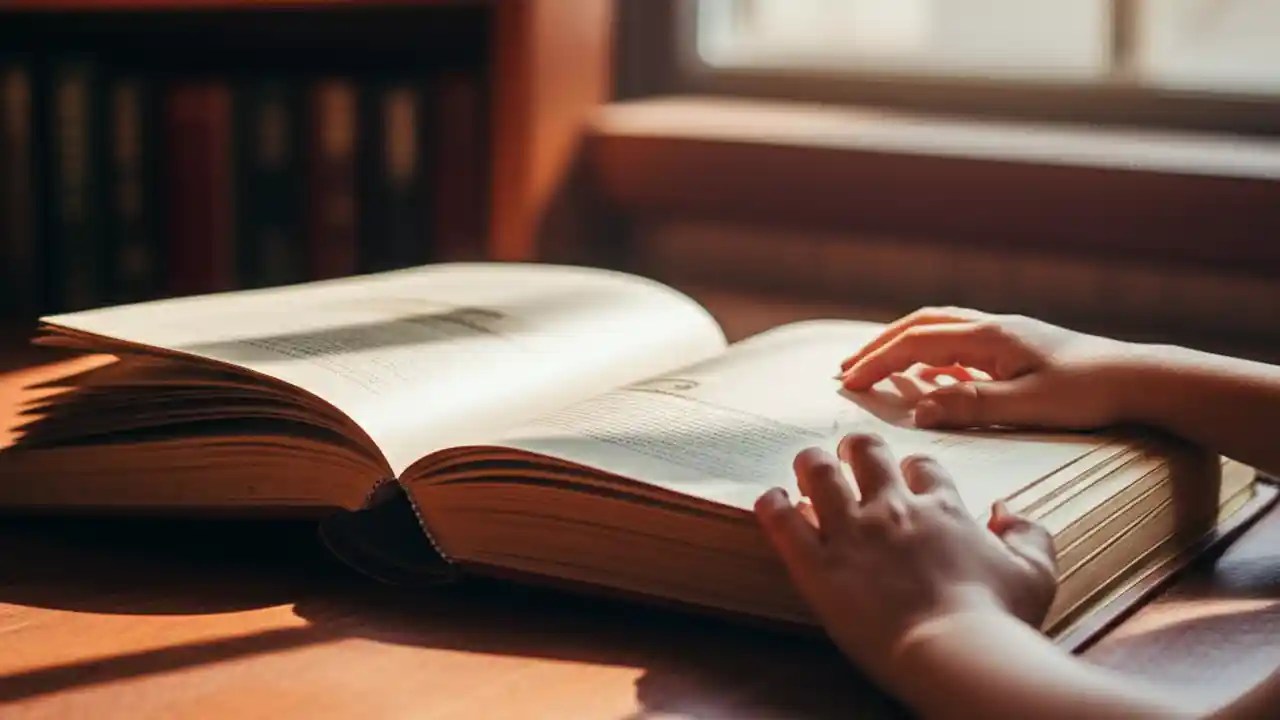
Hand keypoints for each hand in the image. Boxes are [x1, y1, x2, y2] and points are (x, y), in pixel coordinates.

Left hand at [755, 434, 1056, 688]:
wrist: (958, 655)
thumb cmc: (1000, 621)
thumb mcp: (1036, 573)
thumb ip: (1029, 533)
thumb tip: (1006, 511)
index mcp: (942, 509)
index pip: (922, 467)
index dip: (912, 469)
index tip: (907, 477)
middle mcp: (892, 510)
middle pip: (864, 453)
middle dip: (854, 449)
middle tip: (846, 455)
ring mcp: (851, 533)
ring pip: (816, 472)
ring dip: (809, 465)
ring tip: (805, 468)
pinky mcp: (818, 565)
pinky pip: (782, 520)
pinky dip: (772, 504)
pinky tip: (772, 500)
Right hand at [839, 307, 1147, 430]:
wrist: (1137, 377)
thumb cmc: (1086, 393)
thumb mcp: (1026, 406)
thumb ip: (969, 406)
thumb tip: (917, 409)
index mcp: (987, 337)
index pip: (915, 343)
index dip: (877, 362)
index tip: (847, 383)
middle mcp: (991, 327)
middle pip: (919, 325)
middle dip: (879, 346)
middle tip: (847, 368)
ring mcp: (1004, 333)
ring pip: (938, 328)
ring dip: (902, 344)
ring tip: (877, 365)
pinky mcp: (1016, 346)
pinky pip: (959, 342)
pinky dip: (931, 352)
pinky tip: (930, 376)